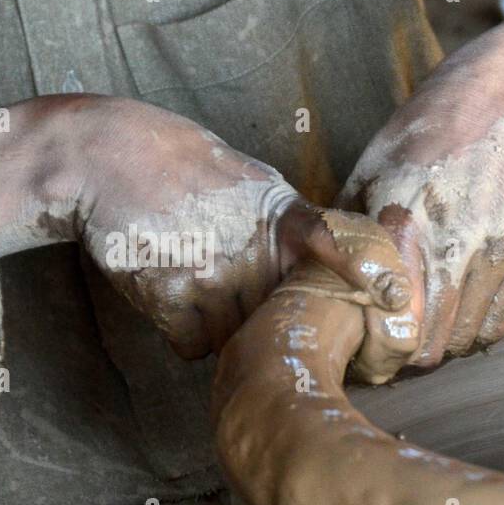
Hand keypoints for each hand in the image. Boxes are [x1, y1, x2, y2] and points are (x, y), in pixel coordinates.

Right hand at [66, 97, 407, 356]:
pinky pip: (194, 346)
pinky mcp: (169, 298)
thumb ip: (295, 227)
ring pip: (237, 338)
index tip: (396, 298)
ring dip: (222, 324)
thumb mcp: (256, 182)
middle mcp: (253, 250)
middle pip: (281, 317)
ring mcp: (212, 276)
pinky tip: (172, 289)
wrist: (107, 157)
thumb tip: (336, 267)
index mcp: (280, 217)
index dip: (366, 273)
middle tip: (233, 279)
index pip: (334, 245)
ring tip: (198, 276)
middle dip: (267, 315)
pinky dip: (184, 332)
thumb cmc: (187, 167)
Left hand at [338, 8, 503, 369]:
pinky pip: (502, 321)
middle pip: (432, 338)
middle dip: (413, 355)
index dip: (382, 346)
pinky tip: (463, 321)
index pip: (394, 317)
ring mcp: (497, 248)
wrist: (498, 105)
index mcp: (404, 222)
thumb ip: (346, 232)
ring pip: (468, 336)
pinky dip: (480, 332)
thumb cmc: (423, 139)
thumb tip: (317, 285)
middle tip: (400, 356)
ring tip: (432, 336)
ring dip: (447, 345)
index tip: (373, 352)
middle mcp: (454, 239)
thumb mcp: (368, 174)